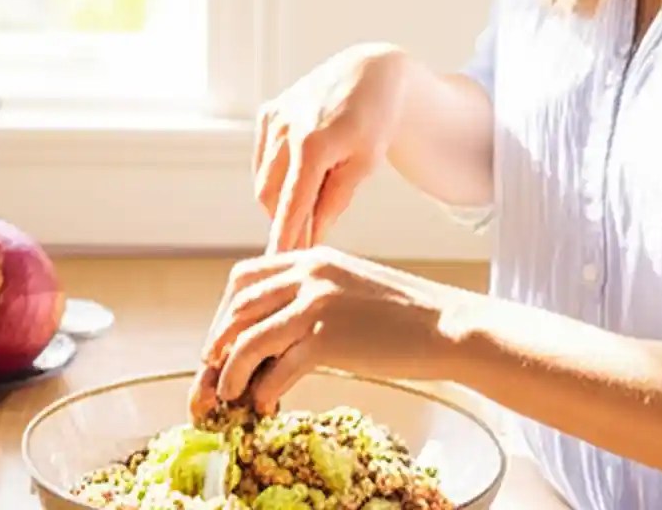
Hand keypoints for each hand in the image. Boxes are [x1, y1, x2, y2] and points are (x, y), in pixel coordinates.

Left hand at [193, 247, 463, 413]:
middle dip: (219, 341)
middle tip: (214, 367)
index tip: (222, 336)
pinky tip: (266, 403)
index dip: (226, 309)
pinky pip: (278, 368)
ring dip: (232, 370)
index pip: (245, 276)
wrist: (447, 326)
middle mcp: (309, 275)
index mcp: (313, 258)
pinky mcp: (328, 339)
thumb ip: (314, 293)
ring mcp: (317, 305)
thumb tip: (278, 324)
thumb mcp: (350, 286)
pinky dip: (264, 390)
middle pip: (238, 306)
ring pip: (249, 338)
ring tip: (229, 392)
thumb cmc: (405, 314)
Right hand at [255, 43, 411, 252]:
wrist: (369, 74)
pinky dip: (276, 176)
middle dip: (287, 219)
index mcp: (315, 145)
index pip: (293, 205)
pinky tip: (300, 174)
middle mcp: (287, 129)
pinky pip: (263, 161)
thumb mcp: (366, 164)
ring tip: (315, 193)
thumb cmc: (374, 122)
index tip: (277, 263)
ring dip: (282, 199)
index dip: (284, 237)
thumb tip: (312, 236)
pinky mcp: (267, 113)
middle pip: (273, 197)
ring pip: (265, 182)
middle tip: (311, 231)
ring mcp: (273, 119)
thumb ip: (335, 200)